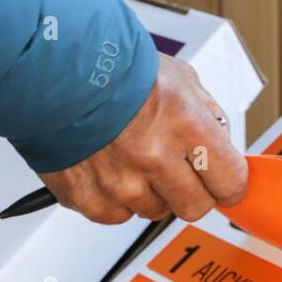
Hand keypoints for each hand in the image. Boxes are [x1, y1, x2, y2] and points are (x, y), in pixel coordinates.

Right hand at [37, 53, 247, 223]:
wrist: (50, 67)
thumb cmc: (113, 67)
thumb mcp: (178, 76)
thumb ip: (207, 114)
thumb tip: (222, 143)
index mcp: (185, 124)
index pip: (231, 182)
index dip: (228, 181)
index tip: (223, 179)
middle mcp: (154, 157)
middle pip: (196, 207)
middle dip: (192, 191)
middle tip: (176, 169)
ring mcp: (120, 182)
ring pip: (155, 211)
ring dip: (149, 191)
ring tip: (131, 156)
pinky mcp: (88, 197)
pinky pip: (116, 215)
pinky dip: (113, 197)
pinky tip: (105, 165)